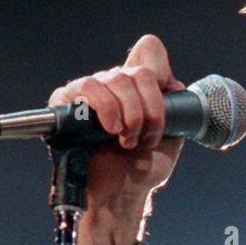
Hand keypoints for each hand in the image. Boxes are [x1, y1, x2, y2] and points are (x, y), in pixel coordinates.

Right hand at [48, 33, 186, 244]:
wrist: (120, 193)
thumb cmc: (142, 168)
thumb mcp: (172, 136)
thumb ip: (177, 106)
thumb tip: (172, 82)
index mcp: (141, 87)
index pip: (150, 50)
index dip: (161, 70)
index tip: (165, 100)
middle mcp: (116, 84)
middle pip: (140, 71)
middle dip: (150, 110)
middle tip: (145, 137)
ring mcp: (93, 90)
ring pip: (118, 78)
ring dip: (131, 114)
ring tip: (127, 140)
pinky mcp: (68, 100)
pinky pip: (89, 86)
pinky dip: (107, 109)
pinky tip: (110, 131)